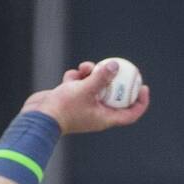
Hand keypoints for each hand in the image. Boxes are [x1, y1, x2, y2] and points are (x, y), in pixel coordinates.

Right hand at [21, 60, 149, 133]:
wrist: (39, 117)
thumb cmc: (64, 108)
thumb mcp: (85, 89)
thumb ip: (101, 77)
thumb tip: (115, 65)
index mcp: (105, 118)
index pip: (130, 114)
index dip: (140, 102)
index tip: (144, 87)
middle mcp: (96, 114)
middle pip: (112, 95)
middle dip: (112, 79)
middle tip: (115, 65)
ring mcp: (83, 106)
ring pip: (95, 86)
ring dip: (91, 73)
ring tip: (85, 67)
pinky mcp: (71, 99)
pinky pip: (80, 84)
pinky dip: (76, 78)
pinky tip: (70, 76)